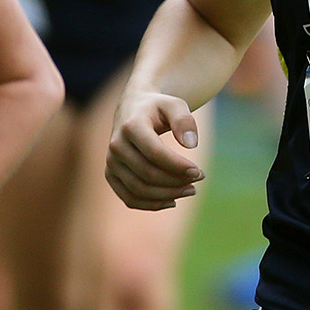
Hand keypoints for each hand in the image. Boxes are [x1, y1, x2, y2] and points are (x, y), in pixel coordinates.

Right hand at [104, 91, 202, 209]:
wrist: (132, 109)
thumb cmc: (158, 108)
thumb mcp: (174, 105)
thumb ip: (184, 120)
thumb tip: (192, 144)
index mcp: (131, 126)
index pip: (155, 153)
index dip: (178, 166)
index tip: (199, 171)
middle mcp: (116, 145)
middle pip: (148, 174)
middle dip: (177, 182)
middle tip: (199, 179)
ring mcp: (111, 162)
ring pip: (139, 190)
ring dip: (168, 195)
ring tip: (190, 190)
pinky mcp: (111, 175)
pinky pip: (130, 198)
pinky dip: (152, 204)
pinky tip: (172, 200)